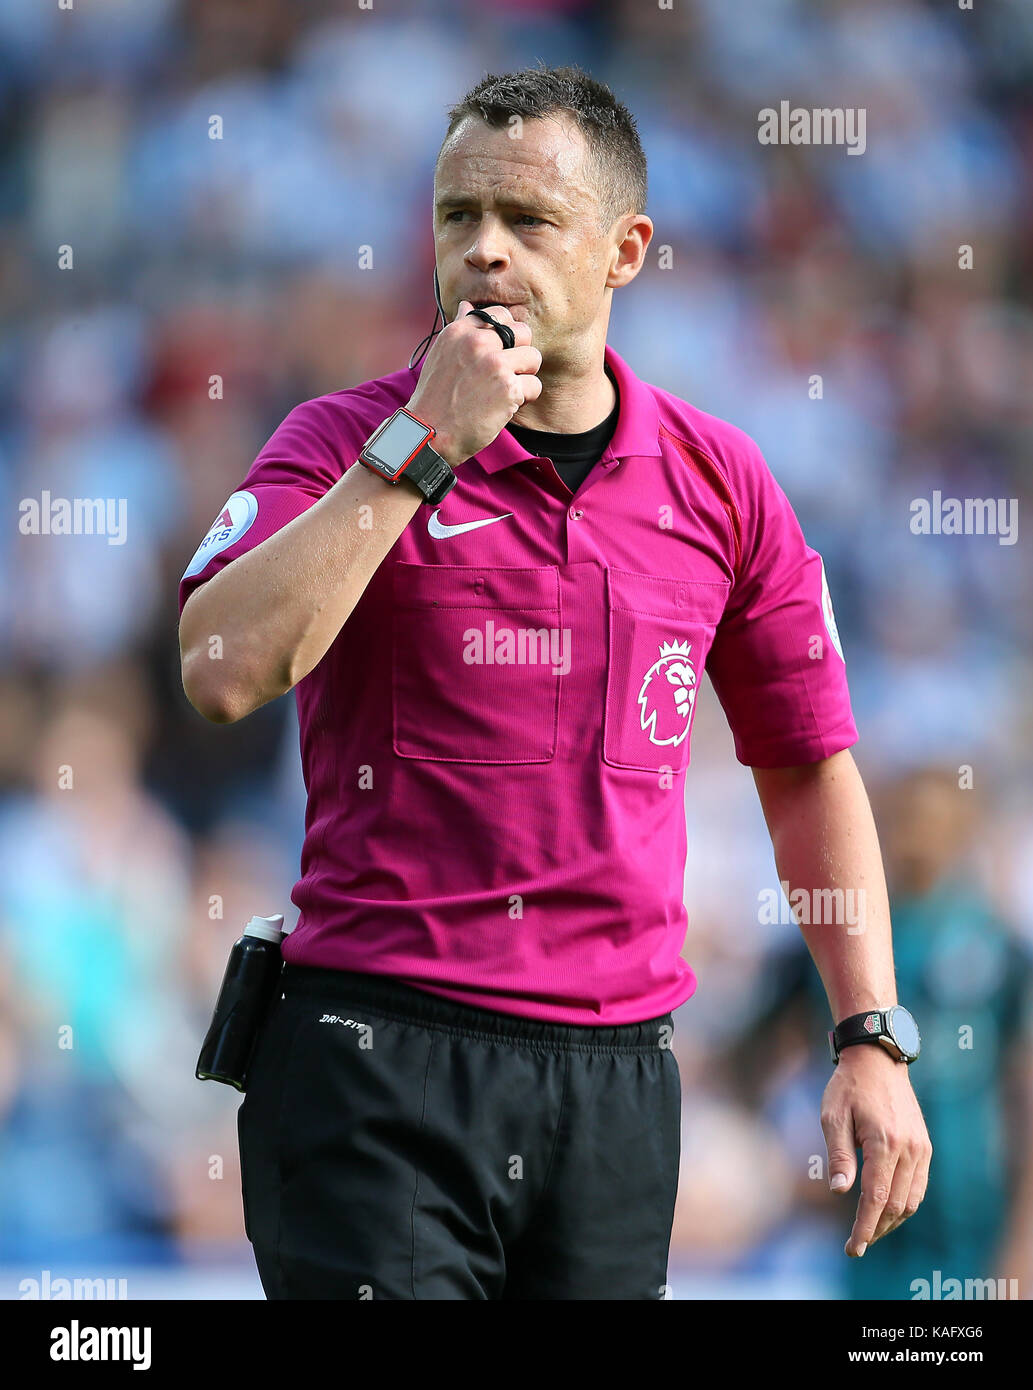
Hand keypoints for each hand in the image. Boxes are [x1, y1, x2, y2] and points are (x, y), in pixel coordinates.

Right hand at [406, 301, 542, 468]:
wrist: (429, 433)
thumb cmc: (436, 398)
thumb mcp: (441, 354)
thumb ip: (460, 329)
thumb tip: (468, 306)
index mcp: (460, 331)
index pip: (501, 315)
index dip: (506, 336)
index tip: (497, 355)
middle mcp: (477, 343)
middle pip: (523, 332)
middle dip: (520, 354)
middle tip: (505, 374)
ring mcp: (494, 364)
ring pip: (534, 358)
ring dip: (525, 377)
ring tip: (506, 391)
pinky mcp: (508, 388)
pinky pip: (535, 386)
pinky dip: (525, 400)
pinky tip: (506, 407)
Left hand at [820, 1043, 931, 1256]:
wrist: (877, 1060)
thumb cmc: (848, 1087)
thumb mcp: (833, 1117)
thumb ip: (839, 1156)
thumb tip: (839, 1191)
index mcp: (884, 1142)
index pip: (876, 1197)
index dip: (865, 1227)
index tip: (854, 1248)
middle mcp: (909, 1148)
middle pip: (895, 1204)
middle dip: (876, 1229)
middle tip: (856, 1244)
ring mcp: (921, 1148)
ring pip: (911, 1200)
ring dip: (891, 1220)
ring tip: (869, 1231)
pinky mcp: (924, 1146)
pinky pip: (918, 1186)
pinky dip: (903, 1204)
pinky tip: (885, 1209)